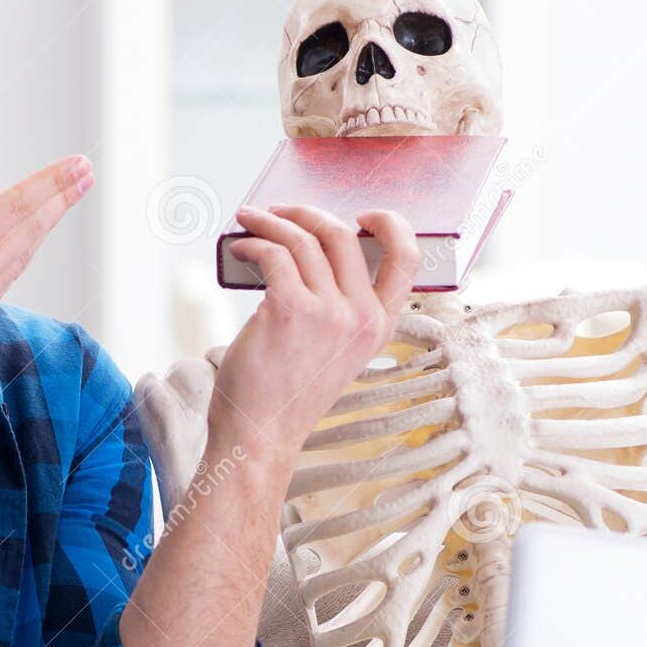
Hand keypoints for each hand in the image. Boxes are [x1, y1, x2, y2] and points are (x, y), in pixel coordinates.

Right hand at [0, 131, 93, 409]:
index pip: (14, 207)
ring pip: (20, 260)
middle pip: (30, 232)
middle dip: (60, 199)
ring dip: (42, 229)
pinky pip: (3, 284)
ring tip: (60, 204)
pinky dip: (19, 258)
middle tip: (86, 173)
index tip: (79, 164)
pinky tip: (20, 248)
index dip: (50, 183)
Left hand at [207, 203, 418, 471]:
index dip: (391, 225)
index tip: (362, 213)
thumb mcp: (333, 354)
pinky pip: (274, 255)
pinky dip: (253, 243)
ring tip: (249, 222)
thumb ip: (338, 313)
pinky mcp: (289, 310)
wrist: (260, 435)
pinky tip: (238, 249)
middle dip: (307, 214)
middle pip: (343, 236)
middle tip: (278, 212)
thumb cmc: (285, 396)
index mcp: (380, 327)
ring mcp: (328, 313)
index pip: (407, 260)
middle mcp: (361, 317)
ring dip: (271, 223)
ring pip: (304, 240)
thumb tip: (310, 258)